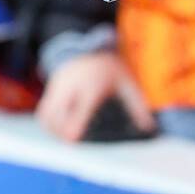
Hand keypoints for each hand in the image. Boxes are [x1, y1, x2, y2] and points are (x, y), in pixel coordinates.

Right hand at [36, 50, 156, 142]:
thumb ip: (137, 105)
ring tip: (65, 140)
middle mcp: (72, 86)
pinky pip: (44, 111)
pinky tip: (58, 132)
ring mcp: (58, 87)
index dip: (75, 123)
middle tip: (71, 145)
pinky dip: (49, 124)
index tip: (72, 139)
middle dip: (61, 131)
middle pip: (58, 112)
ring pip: (47, 113)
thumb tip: (150, 127)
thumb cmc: (108, 68)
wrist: (85, 48)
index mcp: (92, 85)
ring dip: (54, 130)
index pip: (82, 106)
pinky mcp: (51, 90)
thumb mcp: (126, 82)